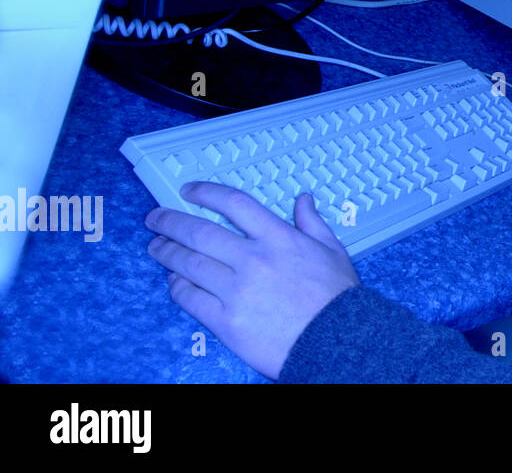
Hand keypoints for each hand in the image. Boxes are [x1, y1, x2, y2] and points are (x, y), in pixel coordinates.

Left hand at [145, 182, 359, 379]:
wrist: (336, 341)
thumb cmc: (336, 296)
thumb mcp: (332, 250)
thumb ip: (312, 222)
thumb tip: (303, 199)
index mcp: (279, 238)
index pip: (234, 204)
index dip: (206, 193)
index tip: (189, 190)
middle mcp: (253, 260)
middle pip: (199, 233)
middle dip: (170, 222)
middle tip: (155, 218)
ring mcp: (236, 291)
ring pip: (188, 264)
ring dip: (166, 253)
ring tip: (156, 247)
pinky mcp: (226, 321)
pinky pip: (190, 299)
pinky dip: (177, 287)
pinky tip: (173, 280)